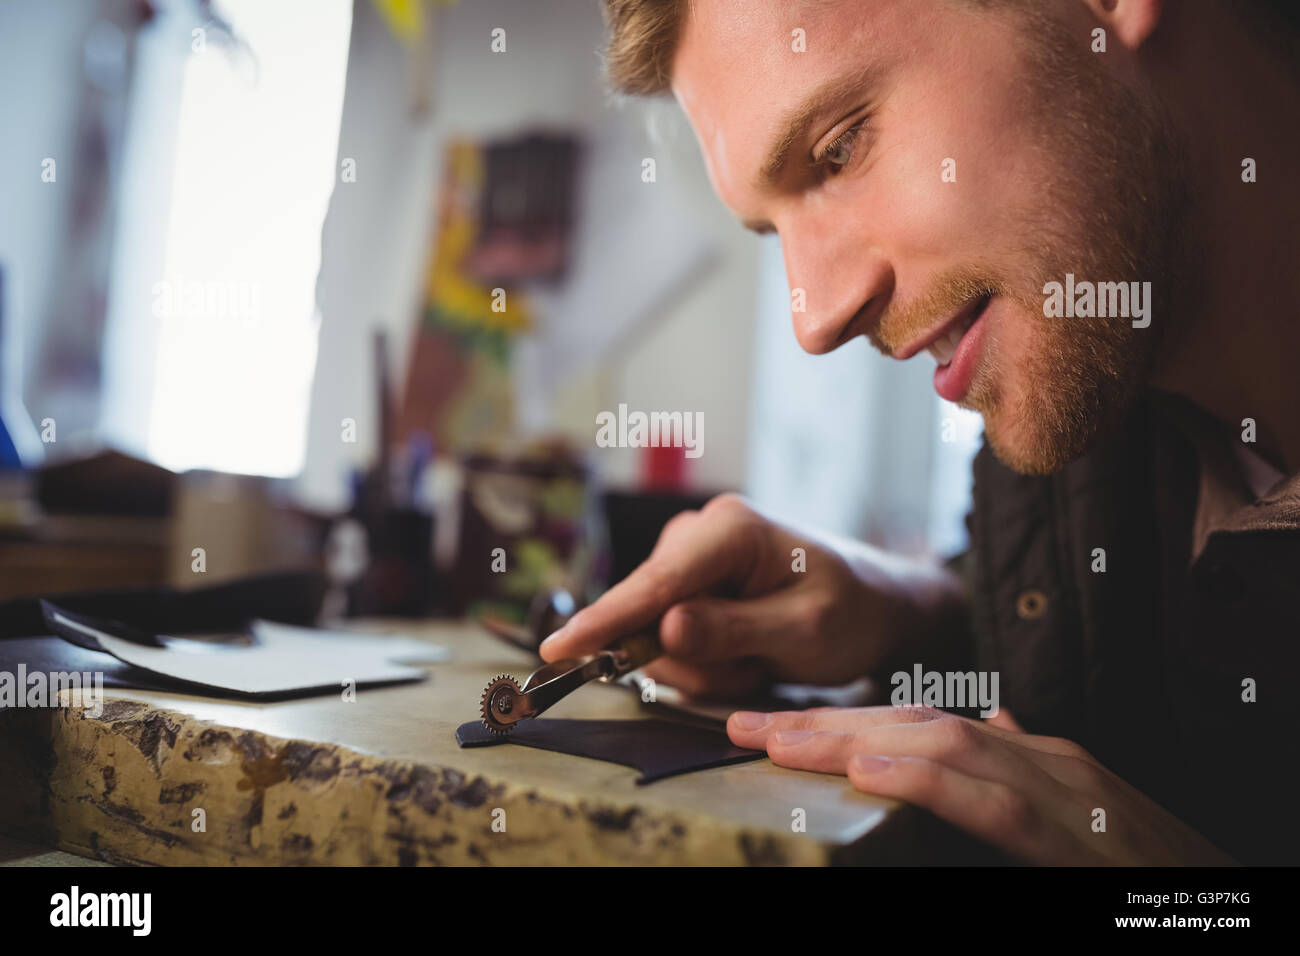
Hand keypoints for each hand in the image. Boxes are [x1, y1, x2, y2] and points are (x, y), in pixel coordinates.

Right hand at [541, 494, 965, 698]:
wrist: (871, 607)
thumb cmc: (849, 612)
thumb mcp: (804, 629)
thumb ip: (733, 629)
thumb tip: (665, 628)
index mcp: (727, 529)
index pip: (654, 585)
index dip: (604, 622)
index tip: (557, 650)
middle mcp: (697, 533)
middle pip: (648, 617)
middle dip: (695, 660)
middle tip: (756, 667)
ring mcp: (687, 559)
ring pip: (655, 636)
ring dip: (704, 666)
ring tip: (759, 658)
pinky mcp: (684, 585)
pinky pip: (666, 638)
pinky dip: (705, 661)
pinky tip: (746, 653)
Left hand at [727, 705, 1234, 864]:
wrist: (1224, 897)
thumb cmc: (1143, 868)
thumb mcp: (1072, 814)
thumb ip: (1019, 768)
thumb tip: (983, 723)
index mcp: (1033, 756)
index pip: (918, 723)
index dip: (839, 722)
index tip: (771, 729)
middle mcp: (1042, 760)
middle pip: (912, 723)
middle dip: (823, 723)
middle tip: (743, 724)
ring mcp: (1063, 792)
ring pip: (940, 746)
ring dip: (851, 740)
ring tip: (779, 742)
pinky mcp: (1074, 840)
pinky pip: (992, 802)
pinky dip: (927, 781)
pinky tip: (870, 774)